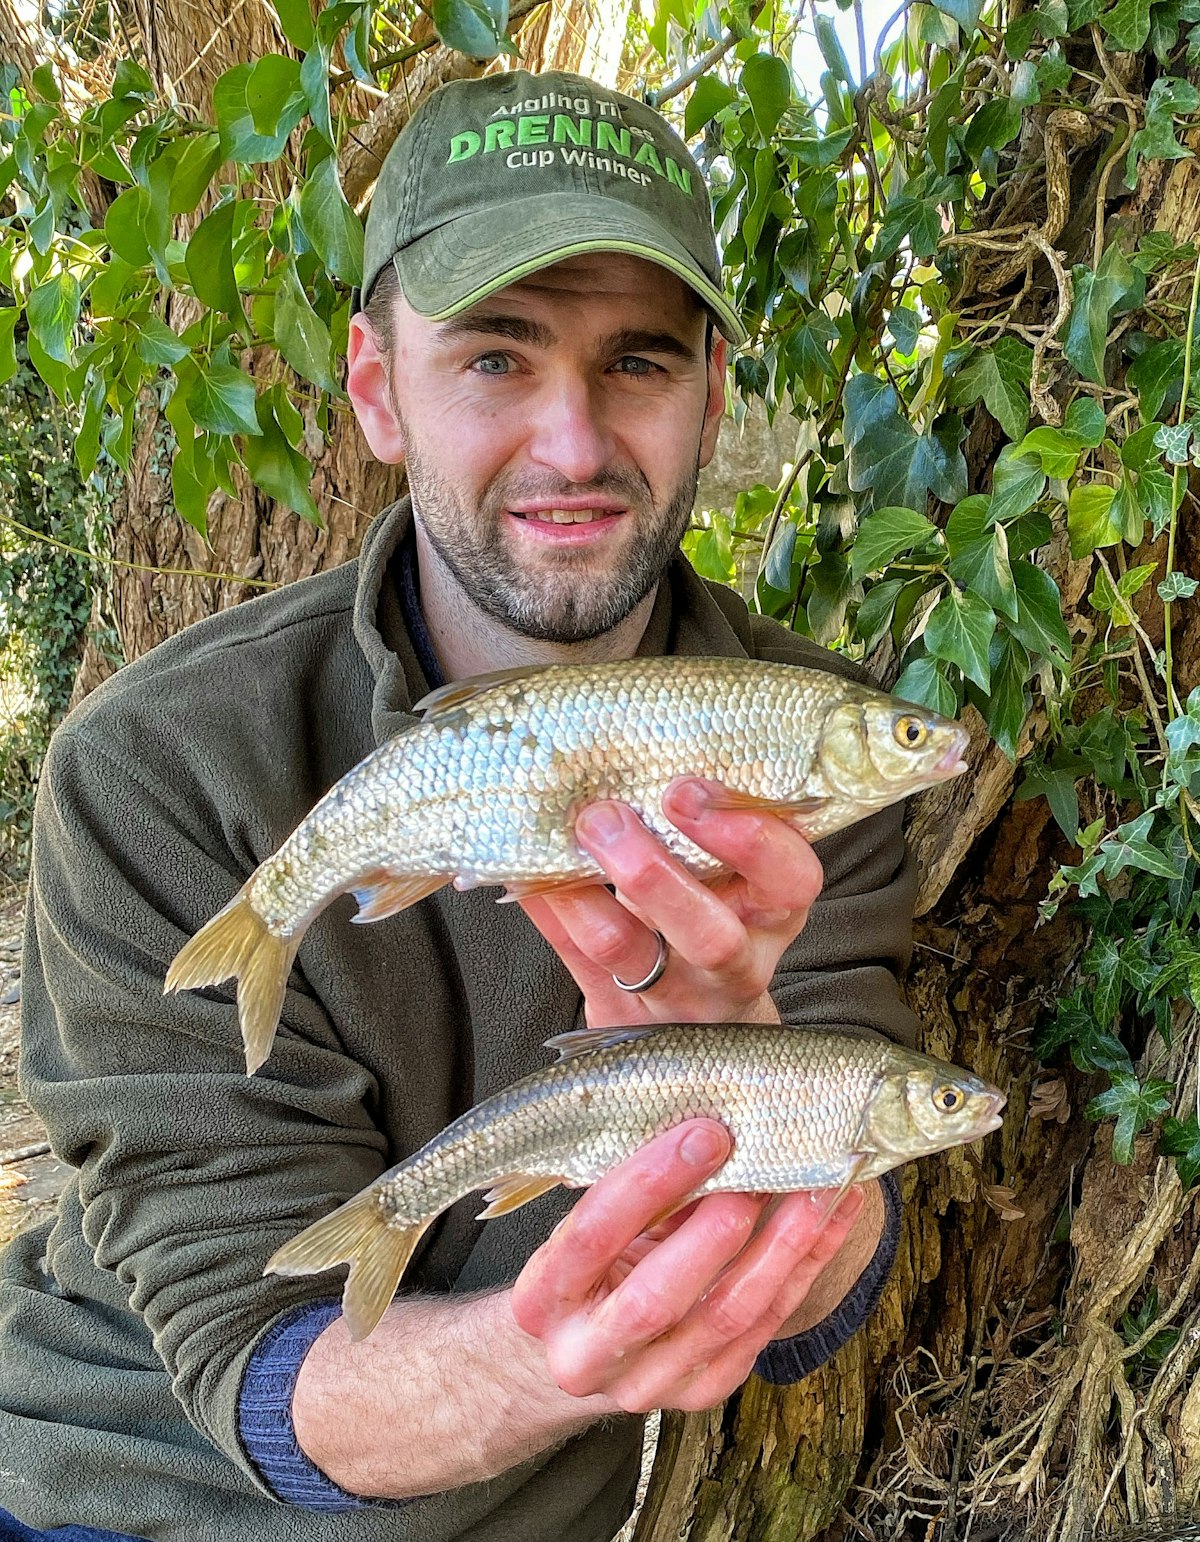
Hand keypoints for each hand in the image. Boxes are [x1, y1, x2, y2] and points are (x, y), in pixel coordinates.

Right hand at [510, 1119, 863, 1413]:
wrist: (587, 1347)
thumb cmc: (592, 1263)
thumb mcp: (589, 1224)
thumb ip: (634, 1188)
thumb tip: (704, 1121)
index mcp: (542, 1297)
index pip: (592, 1234)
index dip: (650, 1181)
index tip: (704, 1134)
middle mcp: (585, 1354)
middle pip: (656, 1296)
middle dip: (716, 1228)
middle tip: (762, 1169)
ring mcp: (644, 1386)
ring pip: (724, 1317)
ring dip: (779, 1248)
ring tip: (815, 1191)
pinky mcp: (699, 1394)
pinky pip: (763, 1330)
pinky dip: (804, 1269)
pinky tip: (831, 1220)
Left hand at [519, 777, 823, 1026]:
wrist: (699, 1028)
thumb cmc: (714, 921)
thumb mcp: (733, 880)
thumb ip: (707, 829)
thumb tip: (641, 746)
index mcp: (772, 915)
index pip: (792, 882)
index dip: (752, 839)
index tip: (691, 790)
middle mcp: (733, 963)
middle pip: (712, 936)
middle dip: (658, 875)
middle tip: (611, 814)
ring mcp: (672, 996)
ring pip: (633, 955)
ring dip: (586, 893)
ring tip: (565, 838)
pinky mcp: (615, 1014)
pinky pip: (574, 959)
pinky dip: (548, 907)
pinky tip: (524, 869)